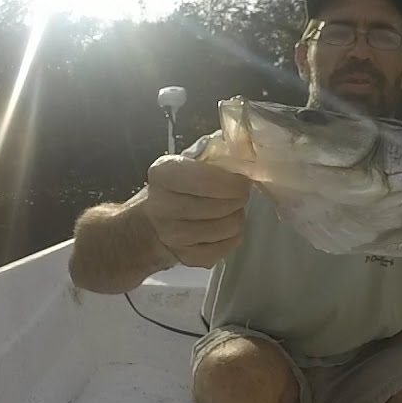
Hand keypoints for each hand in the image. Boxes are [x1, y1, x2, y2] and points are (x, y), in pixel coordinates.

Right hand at [144, 154, 251, 268]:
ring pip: (229, 227)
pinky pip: (226, 247)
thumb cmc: (180, 187)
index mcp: (163, 174)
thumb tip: (250, 145)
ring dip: (237, 216)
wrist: (152, 223)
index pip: (207, 179)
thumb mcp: (191, 160)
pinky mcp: (186, 257)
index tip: (242, 179)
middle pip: (223, 205)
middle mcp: (163, 206)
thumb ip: (219, 152)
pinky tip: (223, 227)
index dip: (232, 180)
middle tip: (238, 193)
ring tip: (229, 209)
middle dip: (238, 197)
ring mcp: (173, 235)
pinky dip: (232, 237)